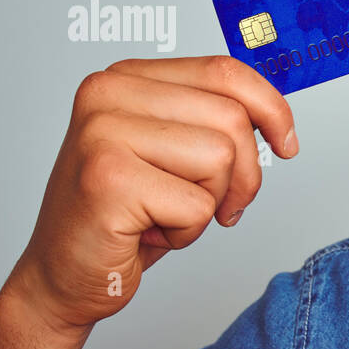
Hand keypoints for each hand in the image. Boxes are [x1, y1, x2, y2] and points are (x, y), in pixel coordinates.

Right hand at [9, 56, 297, 333]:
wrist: (62, 277)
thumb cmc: (124, 217)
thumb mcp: (172, 154)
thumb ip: (209, 121)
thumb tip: (275, 117)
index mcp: (125, 78)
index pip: (224, 72)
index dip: (271, 108)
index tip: (286, 143)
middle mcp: (108, 94)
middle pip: (231, 119)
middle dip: (242, 175)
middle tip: (212, 205)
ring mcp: (103, 133)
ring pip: (221, 159)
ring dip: (208, 204)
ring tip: (164, 214)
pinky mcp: (109, 179)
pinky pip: (198, 206)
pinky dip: (186, 233)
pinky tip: (146, 233)